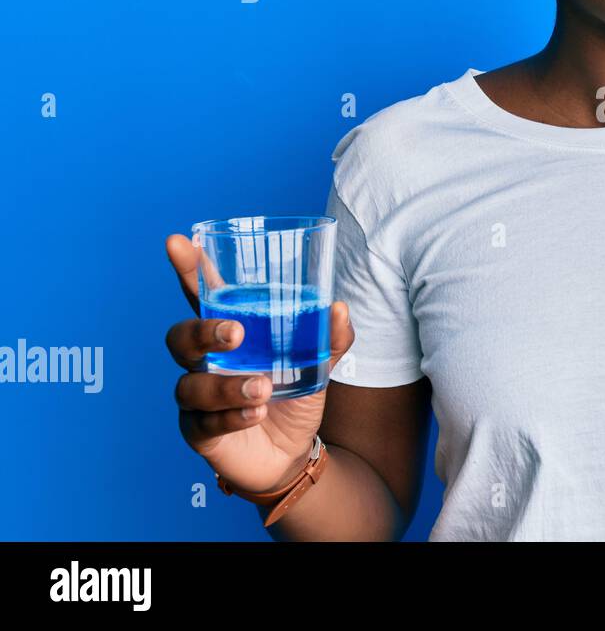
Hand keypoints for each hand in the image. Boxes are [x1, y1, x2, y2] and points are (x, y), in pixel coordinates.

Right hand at [164, 233, 354, 493]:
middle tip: (236, 333)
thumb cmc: (294, 392)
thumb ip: (331, 336)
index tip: (178, 241)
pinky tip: (256, 412)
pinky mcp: (200, 432)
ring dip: (226, 385)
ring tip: (265, 387)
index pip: (200, 294)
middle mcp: (204, 360)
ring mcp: (197, 396)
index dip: (187, 268)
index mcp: (229, 331)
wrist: (293, 451)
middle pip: (180, 336)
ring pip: (191, 384)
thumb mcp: (320, 362)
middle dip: (202, 331)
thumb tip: (338, 308)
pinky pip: (204, 422)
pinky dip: (232, 415)